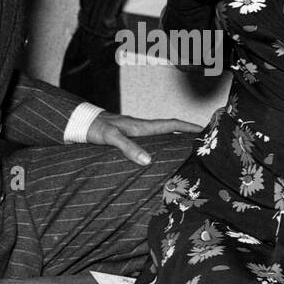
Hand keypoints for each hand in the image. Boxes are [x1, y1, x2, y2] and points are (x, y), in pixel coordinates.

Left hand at [86, 111, 201, 165]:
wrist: (79, 123)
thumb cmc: (94, 128)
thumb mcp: (111, 138)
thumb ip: (128, 147)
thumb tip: (147, 160)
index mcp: (141, 126)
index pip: (171, 124)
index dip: (188, 127)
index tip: (204, 129)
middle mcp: (141, 128)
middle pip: (170, 130)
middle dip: (187, 134)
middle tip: (203, 142)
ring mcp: (135, 133)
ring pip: (161, 136)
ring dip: (174, 141)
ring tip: (187, 150)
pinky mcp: (128, 138)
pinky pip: (150, 142)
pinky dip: (160, 146)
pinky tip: (159, 156)